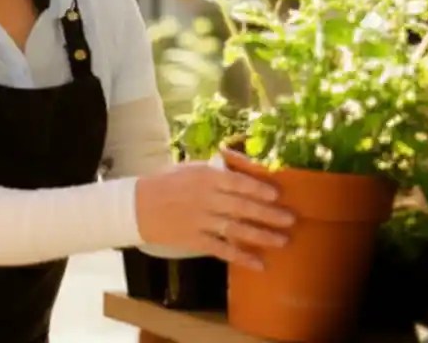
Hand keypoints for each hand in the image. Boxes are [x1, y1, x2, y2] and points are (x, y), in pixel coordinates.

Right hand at [135, 162, 294, 269]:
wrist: (136, 206)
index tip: (278, 194)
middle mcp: (205, 198)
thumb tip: (246, 163)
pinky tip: (259, 264)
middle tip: (291, 219)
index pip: (237, 182)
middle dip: (268, 213)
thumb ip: (219, 167)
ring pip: (236, 229)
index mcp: (205, 176)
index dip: (258, 188)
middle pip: (242, 207)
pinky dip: (241, 257)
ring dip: (261, 236)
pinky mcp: (195, 241)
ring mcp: (200, 221)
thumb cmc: (167, 183)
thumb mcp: (191, 167)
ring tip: (283, 241)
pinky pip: (222, 249)